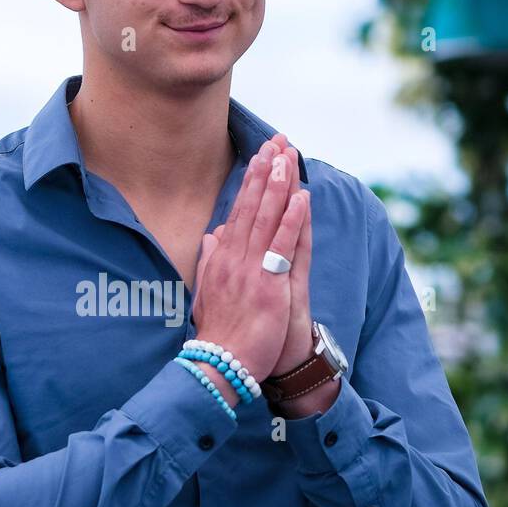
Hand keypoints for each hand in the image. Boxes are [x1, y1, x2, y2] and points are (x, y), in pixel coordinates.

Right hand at [192, 134, 308, 388]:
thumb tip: (212, 236)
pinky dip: (292, 220)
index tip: (261, 156)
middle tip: (276, 142)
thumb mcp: (207, 291)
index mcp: (221, 259)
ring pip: (266, 219)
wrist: (221, 364)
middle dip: (265, 172)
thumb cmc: (219, 333)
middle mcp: (233, 258)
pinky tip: (300, 198)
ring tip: (287, 158)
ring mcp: (251, 270)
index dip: (251, 182)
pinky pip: (282, 246)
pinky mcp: (269, 285)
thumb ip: (210, 261)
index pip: (238, 211)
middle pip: (251, 206)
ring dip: (278, 186)